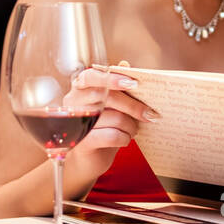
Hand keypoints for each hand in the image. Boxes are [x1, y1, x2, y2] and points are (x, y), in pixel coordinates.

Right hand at [63, 63, 158, 179]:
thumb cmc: (101, 127)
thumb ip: (116, 86)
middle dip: (133, 106)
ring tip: (134, 130)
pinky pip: (111, 135)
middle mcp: (73, 102)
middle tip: (149, 114)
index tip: (134, 83)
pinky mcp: (82, 142)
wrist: (88, 159)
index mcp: (80, 88)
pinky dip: (124, 138)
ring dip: (131, 126)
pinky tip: (124, 139)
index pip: (92, 76)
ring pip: (114, 118)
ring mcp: (76, 122)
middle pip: (108, 97)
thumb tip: (125, 65)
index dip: (112, 78)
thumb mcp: (110, 106)